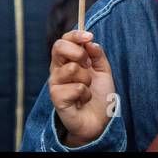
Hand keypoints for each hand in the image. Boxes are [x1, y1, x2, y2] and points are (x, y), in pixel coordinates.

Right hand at [49, 29, 114, 146]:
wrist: (98, 122)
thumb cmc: (98, 95)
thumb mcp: (103, 70)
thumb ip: (97, 54)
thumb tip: (90, 42)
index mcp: (67, 60)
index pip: (64, 40)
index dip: (75, 35)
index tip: (89, 36)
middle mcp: (57, 70)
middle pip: (58, 47)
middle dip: (79, 53)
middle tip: (89, 66)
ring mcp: (55, 84)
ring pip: (72, 68)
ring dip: (87, 79)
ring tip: (87, 89)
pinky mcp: (56, 98)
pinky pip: (76, 87)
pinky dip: (85, 94)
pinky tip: (82, 101)